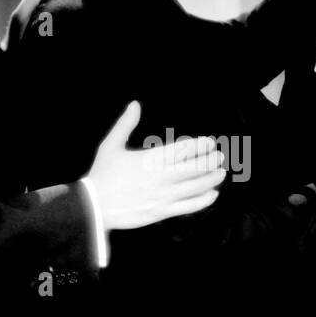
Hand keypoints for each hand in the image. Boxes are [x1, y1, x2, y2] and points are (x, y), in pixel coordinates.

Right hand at [88, 101, 225, 230]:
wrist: (94, 206)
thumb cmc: (102, 174)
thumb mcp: (111, 145)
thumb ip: (125, 124)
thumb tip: (135, 104)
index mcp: (151, 159)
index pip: (184, 149)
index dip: (201, 145)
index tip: (209, 142)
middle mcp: (162, 177)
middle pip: (196, 167)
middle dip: (211, 160)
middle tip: (220, 156)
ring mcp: (164, 196)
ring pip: (196, 186)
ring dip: (212, 179)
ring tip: (221, 173)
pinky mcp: (162, 211)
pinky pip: (189, 206)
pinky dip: (204, 200)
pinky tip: (213, 195)